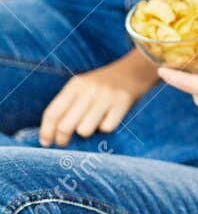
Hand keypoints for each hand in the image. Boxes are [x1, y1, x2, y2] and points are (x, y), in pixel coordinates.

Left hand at [36, 53, 156, 145]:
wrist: (135, 70)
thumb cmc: (103, 85)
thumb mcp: (83, 87)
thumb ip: (68, 105)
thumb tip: (52, 134)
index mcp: (76, 85)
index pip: (53, 112)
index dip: (46, 131)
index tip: (45, 143)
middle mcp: (89, 90)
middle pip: (66, 126)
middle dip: (62, 139)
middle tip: (64, 143)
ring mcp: (107, 96)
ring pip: (85, 130)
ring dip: (86, 131)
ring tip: (92, 123)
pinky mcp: (123, 103)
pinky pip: (106, 128)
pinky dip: (105, 127)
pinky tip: (109, 118)